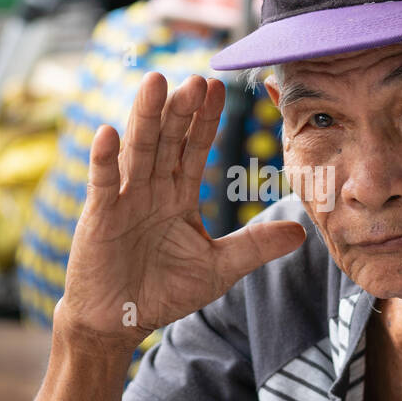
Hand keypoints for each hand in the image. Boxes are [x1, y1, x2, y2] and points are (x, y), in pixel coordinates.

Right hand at [54, 72, 305, 353]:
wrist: (117, 321)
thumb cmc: (163, 292)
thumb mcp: (217, 268)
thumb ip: (254, 246)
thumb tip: (301, 231)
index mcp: (178, 195)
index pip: (194, 148)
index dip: (206, 119)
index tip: (218, 86)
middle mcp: (151, 189)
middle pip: (168, 141)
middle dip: (181, 110)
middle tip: (195, 79)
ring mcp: (123, 200)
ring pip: (137, 151)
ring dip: (145, 118)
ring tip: (155, 84)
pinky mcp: (99, 218)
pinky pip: (103, 184)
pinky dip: (104, 160)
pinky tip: (108, 132)